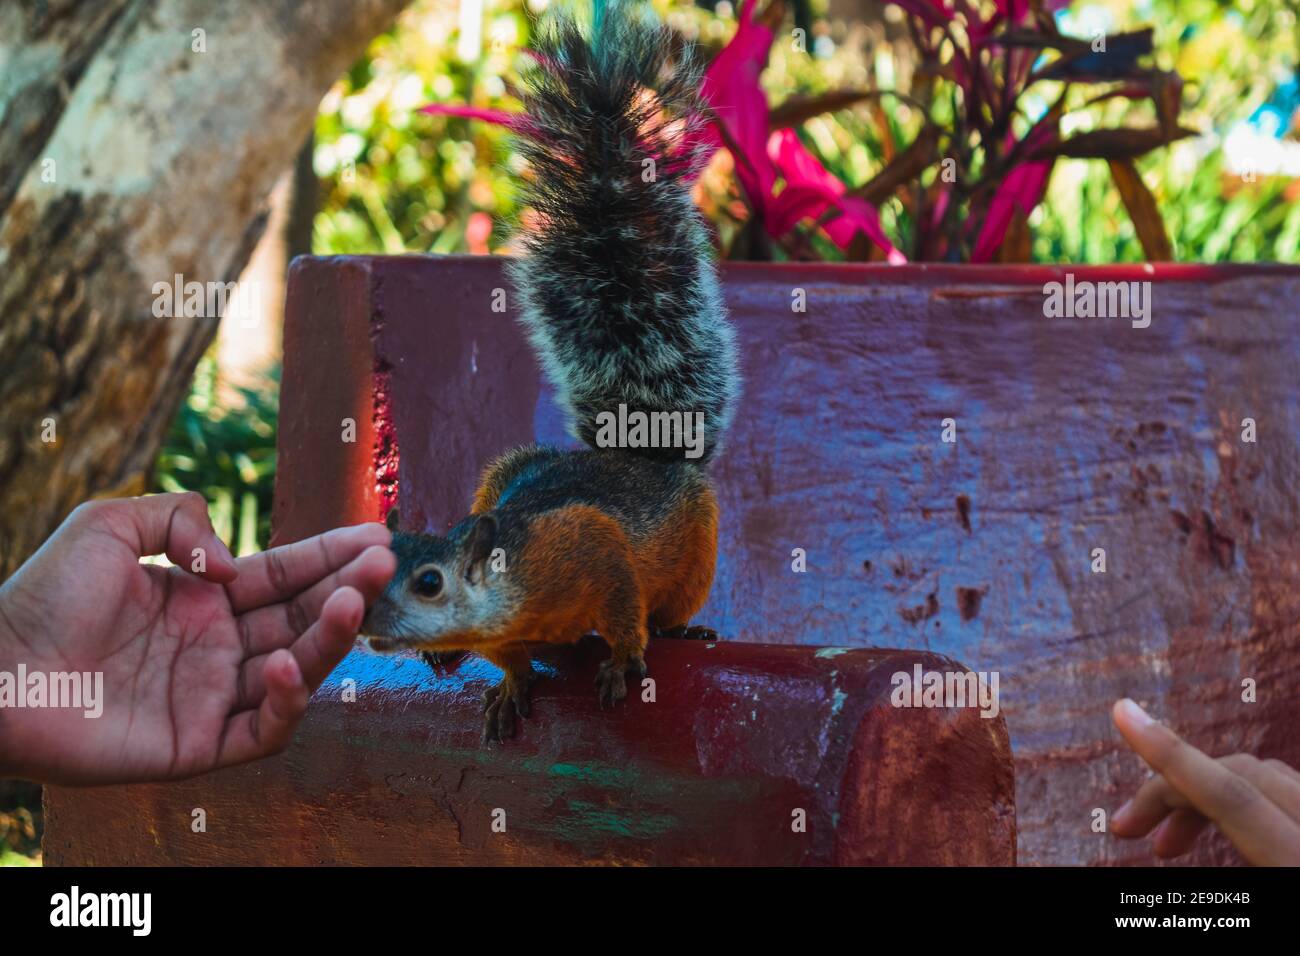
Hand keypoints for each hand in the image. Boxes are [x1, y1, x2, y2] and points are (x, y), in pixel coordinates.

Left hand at [0, 492, 394, 784]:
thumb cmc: (40, 598)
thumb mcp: (108, 524)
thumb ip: (180, 518)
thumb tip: (231, 562)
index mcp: (202, 598)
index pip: (283, 575)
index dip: (330, 556)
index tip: (374, 536)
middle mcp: (215, 647)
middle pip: (301, 619)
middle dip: (348, 590)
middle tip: (383, 565)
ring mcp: (209, 697)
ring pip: (295, 671)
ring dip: (329, 639)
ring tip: (350, 604)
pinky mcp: (197, 745)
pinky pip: (262, 730)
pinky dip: (284, 703)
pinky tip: (280, 665)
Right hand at [1110, 698, 1299, 864]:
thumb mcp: (1257, 938)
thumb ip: (1215, 877)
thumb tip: (1168, 811)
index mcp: (1297, 860)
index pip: (1229, 796)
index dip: (1168, 754)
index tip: (1123, 713)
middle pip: (1240, 777)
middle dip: (1172, 790)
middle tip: (1129, 826)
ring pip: (1268, 773)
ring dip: (1207, 791)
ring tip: (1174, 837)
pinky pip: (1290, 789)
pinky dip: (1251, 795)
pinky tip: (1231, 824)